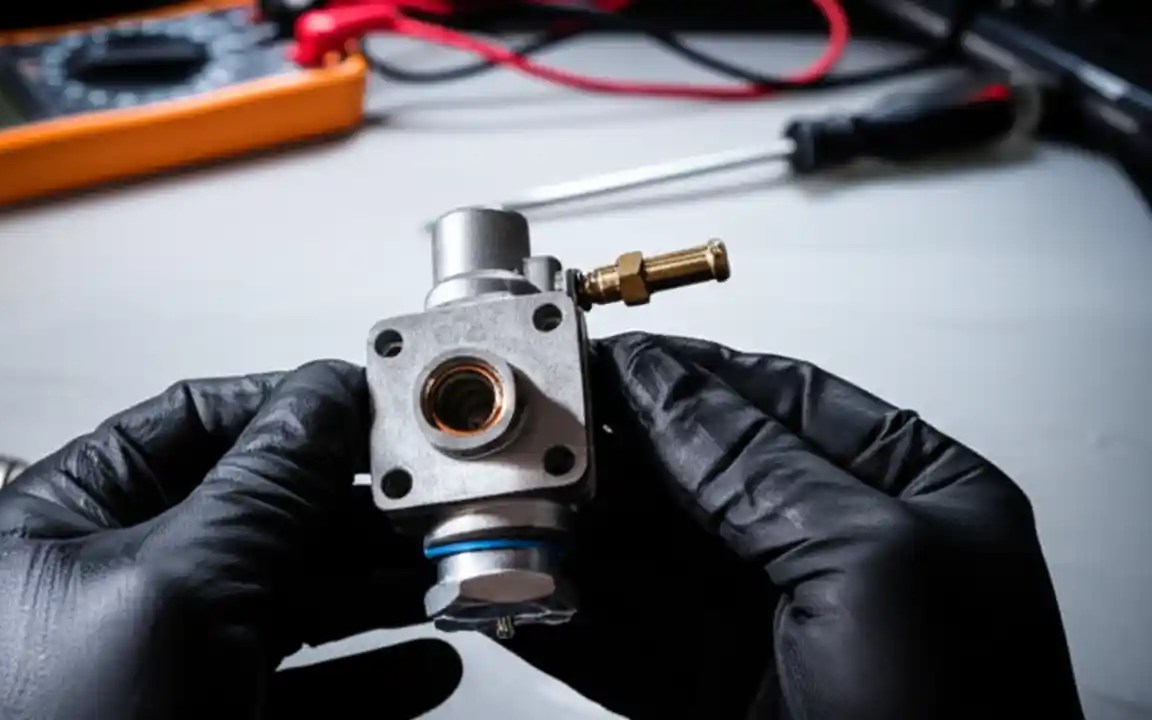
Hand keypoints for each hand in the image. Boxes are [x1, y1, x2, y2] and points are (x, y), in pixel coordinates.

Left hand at [0, 362, 459, 719]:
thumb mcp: (182, 582)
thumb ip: (264, 483)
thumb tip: (326, 398)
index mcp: (74, 521)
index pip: (194, 420)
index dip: (288, 407)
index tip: (368, 402)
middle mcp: (123, 583)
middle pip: (262, 511)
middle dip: (352, 507)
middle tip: (422, 497)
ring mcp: (174, 659)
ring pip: (298, 597)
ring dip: (380, 586)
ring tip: (439, 574)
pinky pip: (313, 683)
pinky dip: (375, 673)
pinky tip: (422, 667)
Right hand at [508, 333, 1083, 718]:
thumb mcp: (871, 566)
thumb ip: (757, 468)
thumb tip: (665, 387)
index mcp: (914, 500)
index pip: (780, 401)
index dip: (683, 375)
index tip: (601, 358)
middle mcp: (840, 558)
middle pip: (696, 478)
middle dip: (612, 459)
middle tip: (538, 436)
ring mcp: (774, 631)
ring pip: (649, 562)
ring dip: (575, 538)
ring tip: (511, 511)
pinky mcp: (720, 695)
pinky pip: (622, 644)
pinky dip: (564, 621)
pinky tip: (519, 596)